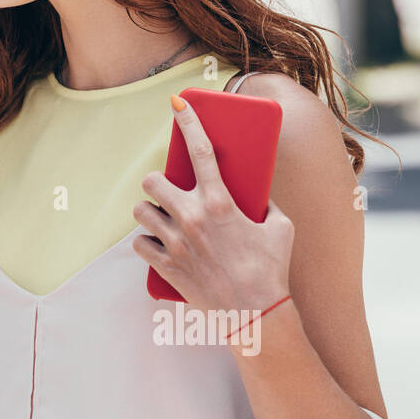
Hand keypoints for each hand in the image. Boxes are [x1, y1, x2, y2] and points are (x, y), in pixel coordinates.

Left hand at [130, 95, 294, 312]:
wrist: (256, 314)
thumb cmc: (272, 270)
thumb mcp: (280, 228)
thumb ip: (266, 205)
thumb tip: (258, 195)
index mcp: (220, 202)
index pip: (200, 151)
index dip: (189, 123)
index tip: (178, 104)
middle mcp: (192, 217)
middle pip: (152, 181)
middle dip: (157, 184)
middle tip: (167, 193)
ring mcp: (176, 242)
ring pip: (140, 211)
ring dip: (148, 212)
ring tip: (161, 219)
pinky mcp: (165, 266)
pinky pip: (139, 244)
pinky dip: (146, 243)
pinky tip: (157, 245)